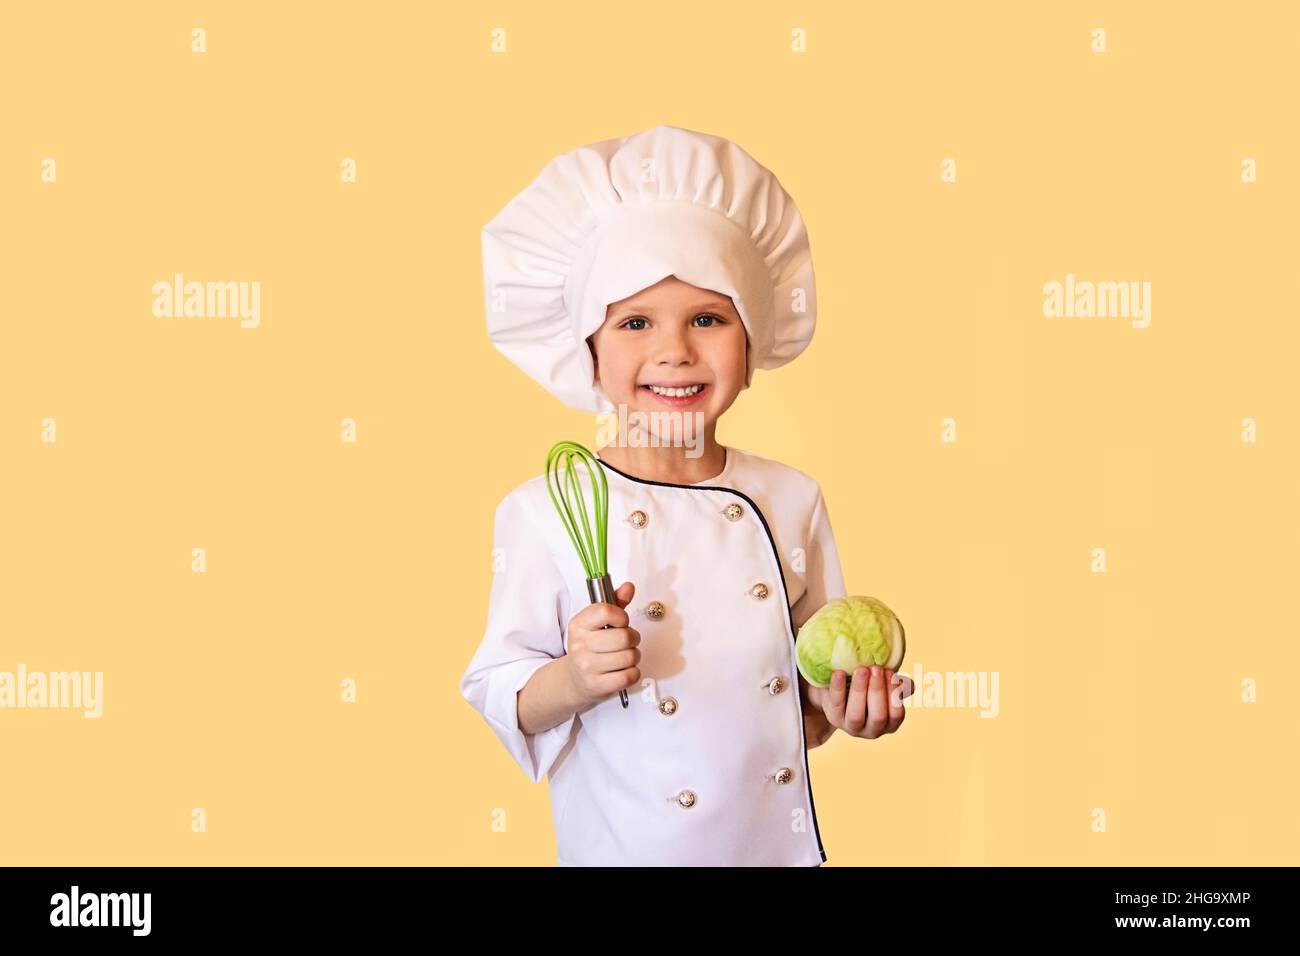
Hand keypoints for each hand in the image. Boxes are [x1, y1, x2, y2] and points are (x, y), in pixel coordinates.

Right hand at [562, 581, 640, 708]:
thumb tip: (629, 587)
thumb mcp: (597, 624)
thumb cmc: (589, 649)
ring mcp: (587, 667)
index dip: (621, 616)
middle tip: (627, 641)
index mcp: (579, 625)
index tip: (621, 621)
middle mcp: (580, 645)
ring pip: (630, 656)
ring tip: (624, 656)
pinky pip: (630, 675)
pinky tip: (622, 670)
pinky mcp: (597, 686)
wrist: (574, 680)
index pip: (605, 611)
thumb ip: (615, 603)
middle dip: (633, 638)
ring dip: (633, 656)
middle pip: (624, 637)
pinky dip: (632, 673)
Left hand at [803, 666, 912, 741]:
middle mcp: (872, 730)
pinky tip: (839, 672)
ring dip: (860, 690)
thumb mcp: (885, 685)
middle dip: (878, 691)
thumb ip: (897, 685)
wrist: (840, 689)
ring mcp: (851, 727)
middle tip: (876, 668)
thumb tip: (905, 683)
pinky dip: (838, 687)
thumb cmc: (870, 687)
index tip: (890, 672)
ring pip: (856, 715)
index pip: (896, 714)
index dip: (894, 694)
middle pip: (878, 717)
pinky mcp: (834, 718)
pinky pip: (836, 703)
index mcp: (889, 723)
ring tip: (861, 670)